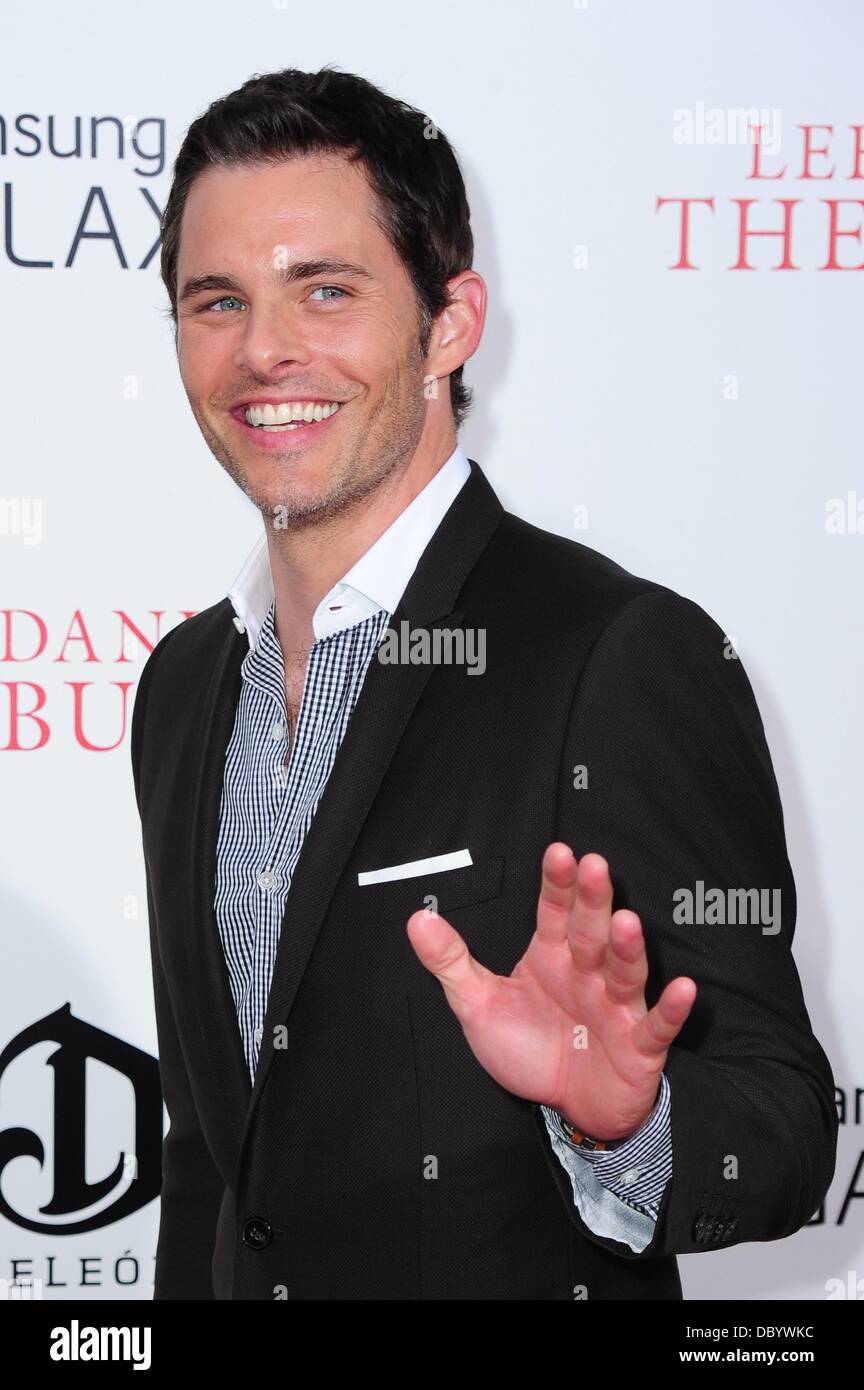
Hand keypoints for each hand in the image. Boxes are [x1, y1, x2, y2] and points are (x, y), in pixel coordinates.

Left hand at [406, 843, 696, 1140]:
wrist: (569, 1108)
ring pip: (624, 971)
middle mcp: (588, 974)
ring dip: (628, 948)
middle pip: (591, 932)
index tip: (558, 852)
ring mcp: (617, 1007)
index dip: (557, 884)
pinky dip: (671, 1009)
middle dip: (593, 901)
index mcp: (553, 957)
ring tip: (626, 922)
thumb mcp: (480, 1005)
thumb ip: (451, 962)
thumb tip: (417, 919)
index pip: (555, 912)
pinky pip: (658, 1025)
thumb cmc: (530, 1048)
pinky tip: (684, 988)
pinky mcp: (640, 1045)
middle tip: (595, 866)